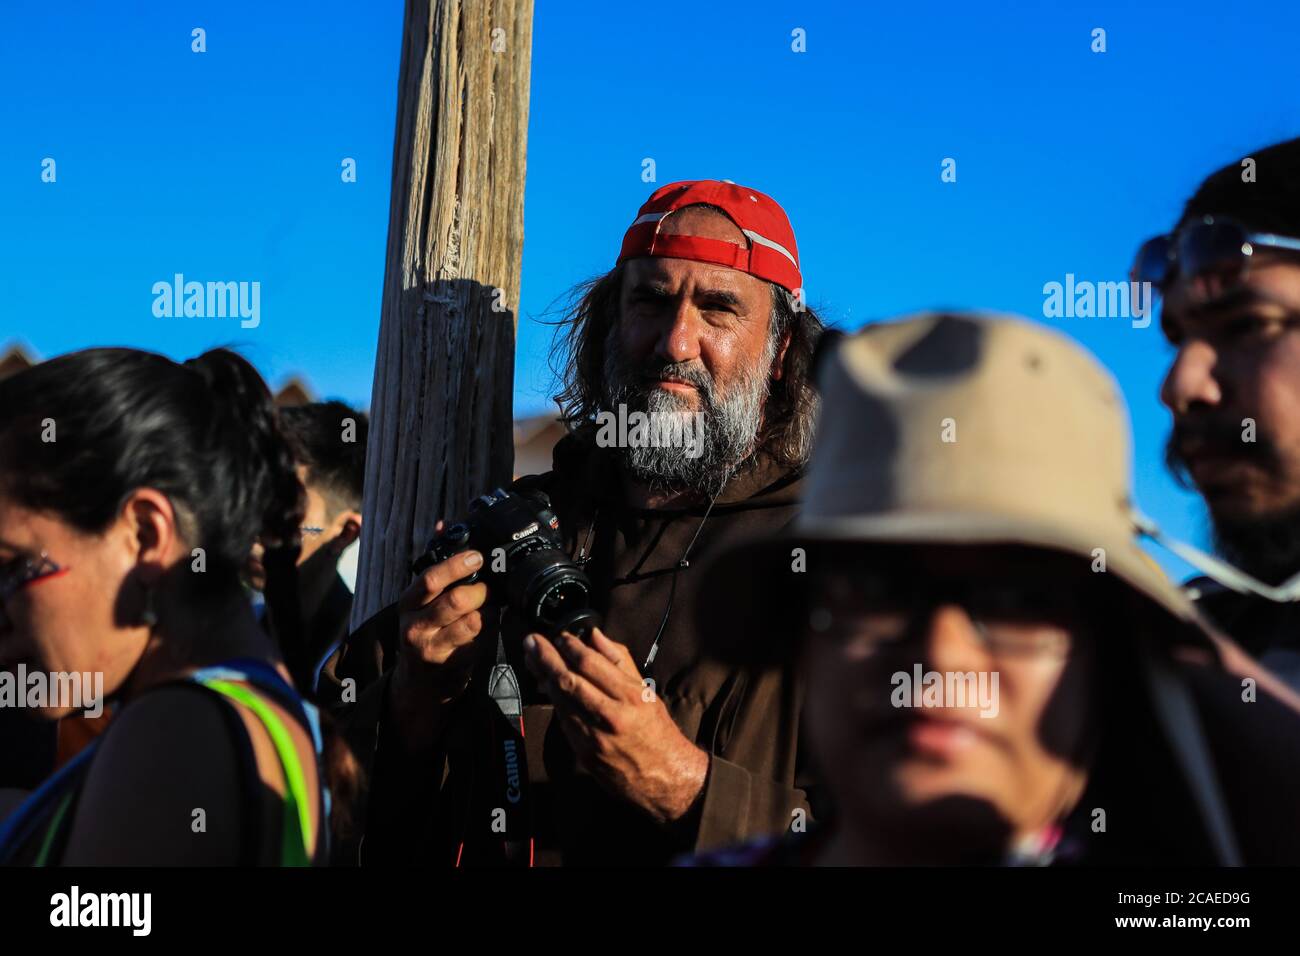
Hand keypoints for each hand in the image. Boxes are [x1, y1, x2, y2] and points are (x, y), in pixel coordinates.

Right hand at [388, 539, 487, 753]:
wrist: (421, 680)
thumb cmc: (426, 628)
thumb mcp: (421, 599)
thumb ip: (435, 564)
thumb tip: (442, 524)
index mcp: (407, 603)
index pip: (429, 580)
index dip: (456, 565)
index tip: (477, 556)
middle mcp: (415, 627)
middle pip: (455, 601)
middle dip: (480, 590)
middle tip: (491, 585)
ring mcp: (433, 648)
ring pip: (473, 621)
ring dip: (489, 609)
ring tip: (491, 605)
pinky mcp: (452, 665)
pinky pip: (482, 640)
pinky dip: (492, 627)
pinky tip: (490, 622)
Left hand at [523, 627, 708, 824]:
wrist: (664, 778)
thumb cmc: (657, 731)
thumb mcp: (646, 691)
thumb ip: (619, 662)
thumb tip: (595, 635)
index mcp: (630, 696)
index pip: (590, 662)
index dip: (569, 645)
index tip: (559, 635)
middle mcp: (611, 715)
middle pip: (568, 679)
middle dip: (545, 657)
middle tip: (532, 641)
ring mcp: (594, 736)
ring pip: (560, 700)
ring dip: (543, 677)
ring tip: (533, 660)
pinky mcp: (583, 752)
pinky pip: (563, 720)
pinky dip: (554, 701)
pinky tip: (548, 687)